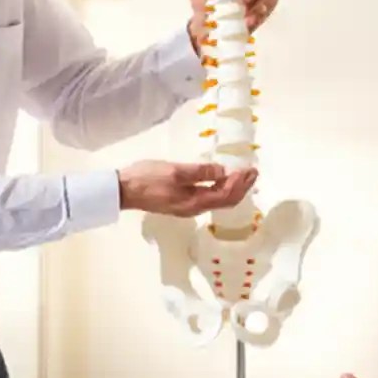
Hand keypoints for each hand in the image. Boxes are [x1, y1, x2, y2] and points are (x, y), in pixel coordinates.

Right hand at [117, 160, 256, 216]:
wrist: (124, 190)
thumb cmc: (148, 178)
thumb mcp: (175, 170)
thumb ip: (201, 172)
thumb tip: (224, 172)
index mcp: (195, 202)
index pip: (226, 195)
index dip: (241, 183)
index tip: (251, 170)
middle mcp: (194, 208)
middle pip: (225, 201)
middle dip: (241, 187)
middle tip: (253, 172)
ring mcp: (187, 207)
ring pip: (218, 200)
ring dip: (232, 188)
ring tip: (242, 175)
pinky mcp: (181, 202)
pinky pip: (208, 198)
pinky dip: (220, 189)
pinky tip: (221, 179)